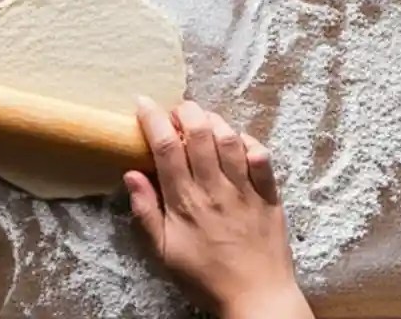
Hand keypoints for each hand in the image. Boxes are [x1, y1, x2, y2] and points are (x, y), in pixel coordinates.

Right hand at [125, 99, 312, 318]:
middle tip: (176, 110)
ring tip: (203, 119)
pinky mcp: (269, 194)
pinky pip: (262, 156)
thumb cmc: (205, 278)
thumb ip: (146, 212)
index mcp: (185, 201)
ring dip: (214, 120)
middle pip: (200, 133)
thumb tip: (131, 175)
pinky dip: (249, 140)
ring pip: (230, 138)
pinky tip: (238, 140)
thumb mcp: (164, 253)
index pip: (166, 148)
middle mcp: (215, 188)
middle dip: (185, 111)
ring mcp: (245, 189)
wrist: (256, 297)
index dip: (153, 120)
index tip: (143, 103)